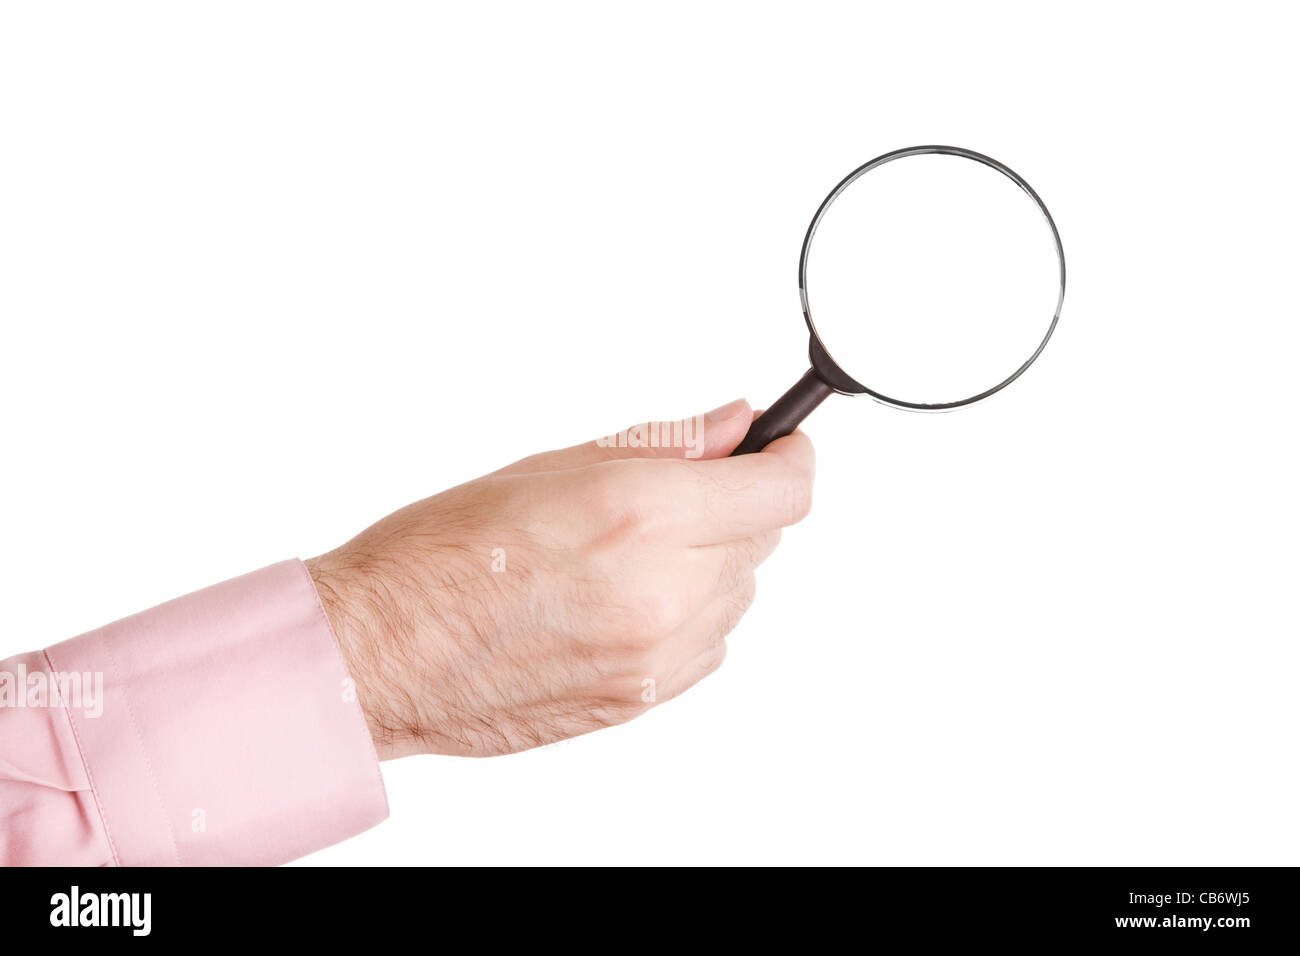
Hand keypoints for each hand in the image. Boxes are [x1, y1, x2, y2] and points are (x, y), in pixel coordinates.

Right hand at [306, 399, 814, 759]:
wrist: (380, 654)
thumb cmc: (437, 556)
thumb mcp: (550, 467)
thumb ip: (663, 447)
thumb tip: (733, 426)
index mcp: (639, 517)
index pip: (780, 493)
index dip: (792, 460)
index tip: (782, 448)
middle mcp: (662, 593)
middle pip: (763, 540)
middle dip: (735, 504)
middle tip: (677, 491)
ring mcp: (656, 657)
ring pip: (739, 595)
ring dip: (711, 561)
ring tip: (629, 549)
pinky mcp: (642, 700)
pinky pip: (709, 644)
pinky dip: (688, 613)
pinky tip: (624, 596)